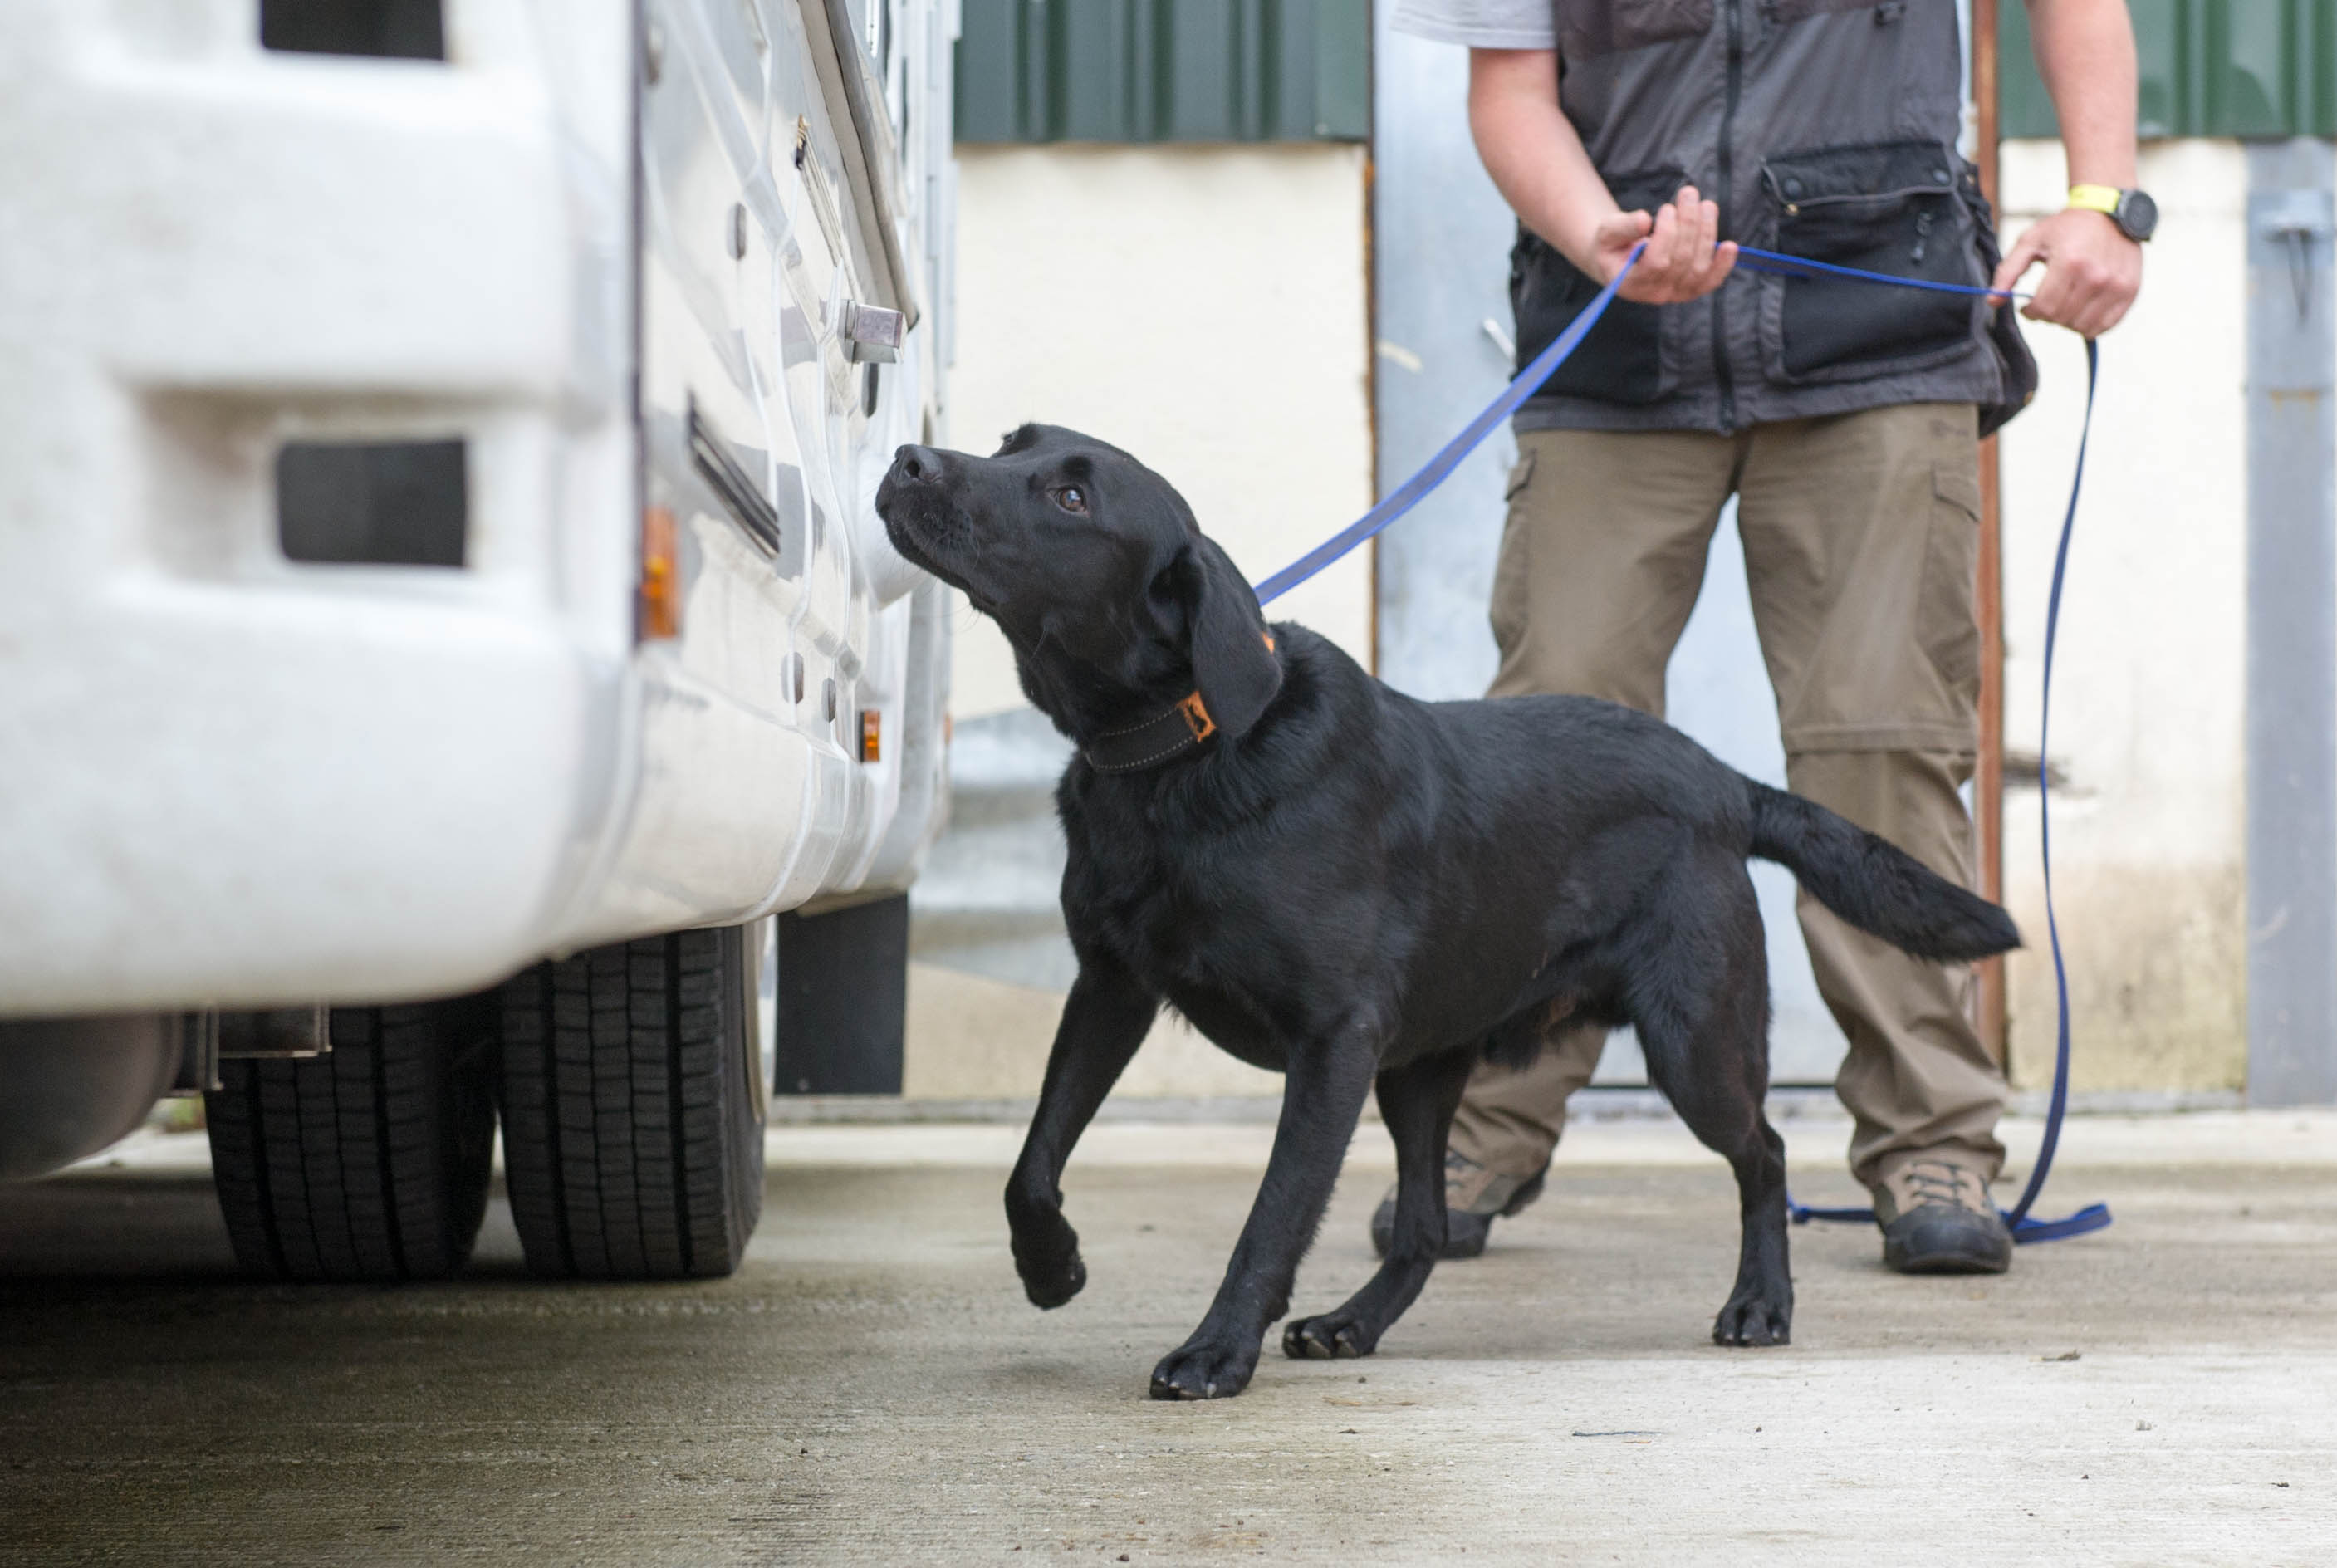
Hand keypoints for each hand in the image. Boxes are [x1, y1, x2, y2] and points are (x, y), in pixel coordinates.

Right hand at [1591, 185, 1737, 303]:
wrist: (1619, 261)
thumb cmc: (1612, 245)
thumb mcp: (1607, 232)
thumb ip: (1622, 227)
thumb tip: (1644, 220)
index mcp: (1630, 283)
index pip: (1657, 263)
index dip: (1667, 235)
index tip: (1665, 208)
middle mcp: (1655, 294)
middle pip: (1681, 261)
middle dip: (1688, 224)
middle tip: (1689, 193)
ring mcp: (1675, 294)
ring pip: (1699, 267)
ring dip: (1707, 233)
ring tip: (1706, 205)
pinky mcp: (1691, 289)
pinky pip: (1711, 280)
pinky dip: (1723, 264)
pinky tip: (1731, 246)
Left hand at [1992, 207, 2142, 337]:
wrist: (2109, 212)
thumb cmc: (2067, 227)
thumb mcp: (2031, 241)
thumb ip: (2008, 271)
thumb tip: (1992, 301)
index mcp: (2070, 262)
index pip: (2044, 308)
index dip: (2030, 312)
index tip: (2028, 306)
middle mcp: (2096, 275)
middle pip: (2061, 319)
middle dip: (2047, 315)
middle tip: (2047, 301)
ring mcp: (2116, 284)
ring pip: (2082, 327)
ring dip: (2067, 321)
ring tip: (2065, 303)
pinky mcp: (2130, 290)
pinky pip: (2105, 326)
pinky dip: (2090, 325)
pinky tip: (2082, 309)